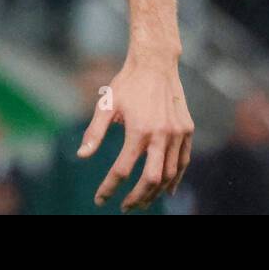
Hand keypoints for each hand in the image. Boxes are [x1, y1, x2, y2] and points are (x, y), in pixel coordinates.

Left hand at [77, 59, 193, 211]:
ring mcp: (178, 133)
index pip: (123, 169)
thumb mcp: (106, 104)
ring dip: (156, 192)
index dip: (109, 187)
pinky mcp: (187, 130)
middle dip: (137, 198)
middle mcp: (161, 134)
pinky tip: (166, 189)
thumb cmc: (128, 83)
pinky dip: (175, 179)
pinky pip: (183, 162)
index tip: (100, 199)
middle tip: (125, 207)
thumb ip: (94, 132)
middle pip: (151, 179)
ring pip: (170, 174)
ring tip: (142, 201)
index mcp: (139, 129)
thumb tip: (81, 156)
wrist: (156, 62)